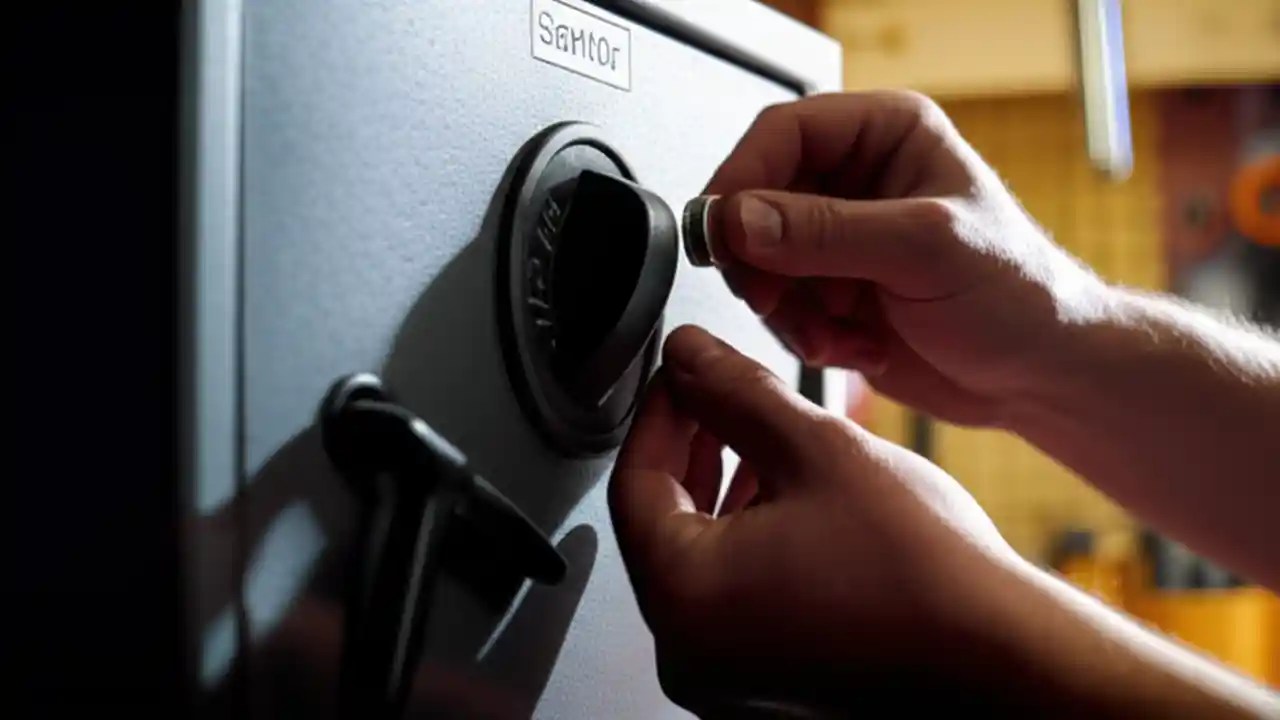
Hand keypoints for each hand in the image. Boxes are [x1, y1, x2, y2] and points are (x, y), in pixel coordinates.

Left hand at [609, 325, 1026, 713]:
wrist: (1010, 662)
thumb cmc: (925, 575)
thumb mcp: (816, 450)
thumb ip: (736, 393)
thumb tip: (688, 356)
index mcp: (685, 601)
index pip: (633, 485)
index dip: (658, 413)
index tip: (684, 372)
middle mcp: (692, 653)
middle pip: (663, 523)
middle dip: (691, 447)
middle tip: (717, 392)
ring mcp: (731, 677)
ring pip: (700, 560)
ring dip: (722, 490)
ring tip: (761, 434)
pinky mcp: (770, 684)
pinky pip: (734, 598)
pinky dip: (749, 540)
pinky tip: (789, 498)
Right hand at [704, 91, 1104, 425]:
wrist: (1041, 376)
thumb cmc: (1019, 295)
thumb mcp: (924, 250)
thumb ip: (827, 231)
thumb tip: (740, 219)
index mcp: (886, 135)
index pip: (782, 132)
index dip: (742, 180)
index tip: (723, 234)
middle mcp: (856, 181)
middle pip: (756, 201)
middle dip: (761, 262)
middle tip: (774, 298)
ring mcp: (840, 241)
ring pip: (759, 263)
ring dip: (788, 310)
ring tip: (838, 333)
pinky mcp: (833, 293)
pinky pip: (779, 309)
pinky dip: (806, 336)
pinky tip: (859, 346)